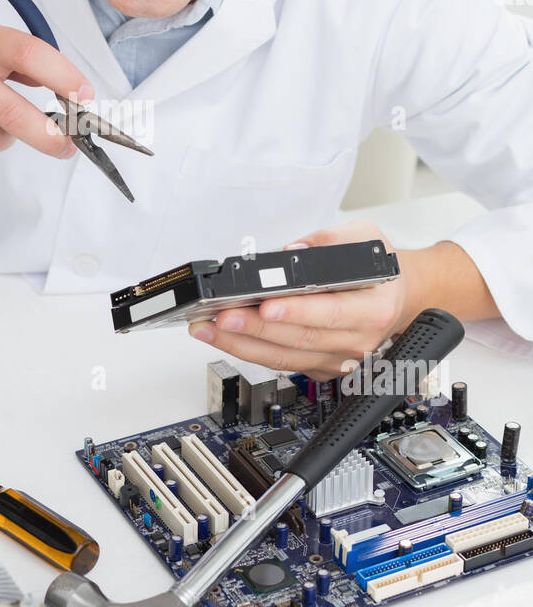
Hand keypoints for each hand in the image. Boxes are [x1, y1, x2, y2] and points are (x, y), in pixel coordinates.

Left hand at [188, 220, 408, 379]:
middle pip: (301, 339)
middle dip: (255, 329)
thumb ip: (331, 240)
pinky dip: (251, 351)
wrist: (396, 298)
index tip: (265, 306)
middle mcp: (357, 340)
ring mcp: (339, 359)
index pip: (331, 313)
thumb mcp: (366, 238)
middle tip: (221, 317)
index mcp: (373, 309)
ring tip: (209, 329)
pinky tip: (225, 338)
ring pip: (286, 358)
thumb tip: (292, 251)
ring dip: (242, 345)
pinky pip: (283, 364)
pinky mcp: (321, 368)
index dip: (296, 312)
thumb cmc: (380, 271)